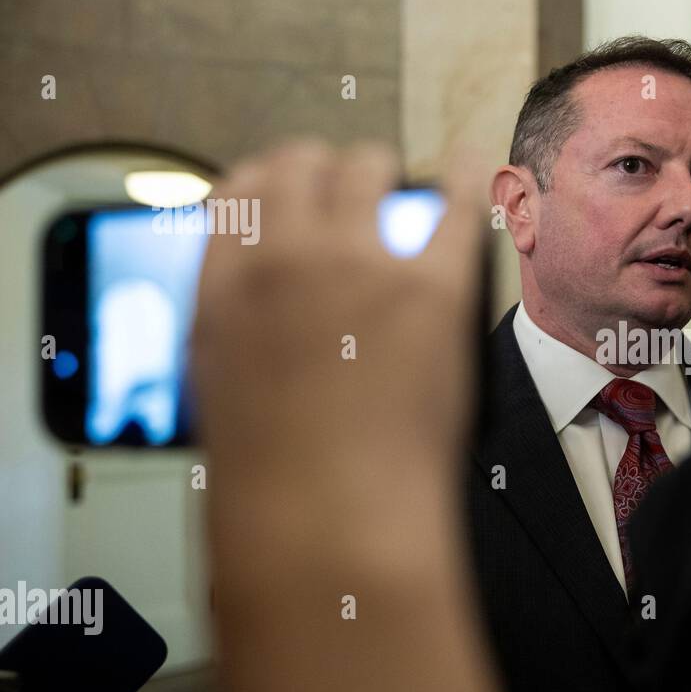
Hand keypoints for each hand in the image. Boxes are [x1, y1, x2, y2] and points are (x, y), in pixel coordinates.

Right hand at [192, 141, 518, 691]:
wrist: (328, 527)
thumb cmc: (276, 478)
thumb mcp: (222, 388)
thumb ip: (238, 323)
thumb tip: (259, 293)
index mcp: (224, 284)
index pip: (242, 189)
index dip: (274, 178)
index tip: (296, 183)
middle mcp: (285, 258)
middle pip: (305, 164)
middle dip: (330, 168)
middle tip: (357, 182)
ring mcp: (359, 268)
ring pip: (369, 167)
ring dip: (385, 170)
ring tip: (406, 181)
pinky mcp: (431, 289)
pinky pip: (451, 203)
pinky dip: (458, 180)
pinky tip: (466, 175)